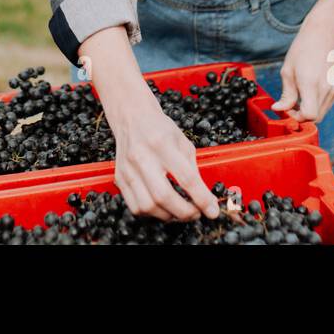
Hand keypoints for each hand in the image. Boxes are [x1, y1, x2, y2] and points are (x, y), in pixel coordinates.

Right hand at [110, 95, 220, 220]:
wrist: (132, 118)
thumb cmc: (160, 129)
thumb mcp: (184, 143)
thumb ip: (193, 171)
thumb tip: (205, 200)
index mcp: (162, 144)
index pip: (186, 178)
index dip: (202, 198)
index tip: (213, 211)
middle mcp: (142, 157)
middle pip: (164, 196)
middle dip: (185, 212)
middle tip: (196, 213)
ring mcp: (128, 169)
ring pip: (148, 206)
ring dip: (169, 216)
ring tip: (180, 211)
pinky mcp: (120, 179)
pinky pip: (136, 207)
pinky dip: (153, 214)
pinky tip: (162, 208)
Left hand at [271, 3, 333, 123]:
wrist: (322, 35)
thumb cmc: (303, 49)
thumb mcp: (287, 71)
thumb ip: (286, 94)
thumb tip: (279, 109)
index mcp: (311, 84)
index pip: (309, 116)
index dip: (296, 117)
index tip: (288, 110)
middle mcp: (326, 89)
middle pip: (315, 118)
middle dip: (301, 117)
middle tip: (290, 107)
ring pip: (321, 113)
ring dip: (309, 111)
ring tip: (298, 98)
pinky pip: (326, 105)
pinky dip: (316, 105)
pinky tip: (308, 93)